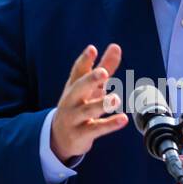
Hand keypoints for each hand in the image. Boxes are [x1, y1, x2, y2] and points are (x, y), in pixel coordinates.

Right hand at [49, 44, 127, 162]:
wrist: (59, 137)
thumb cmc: (78, 105)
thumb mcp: (90, 87)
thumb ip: (105, 67)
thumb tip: (116, 46)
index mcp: (74, 86)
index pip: (77, 71)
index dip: (84, 60)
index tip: (92, 49)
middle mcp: (71, 100)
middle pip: (79, 88)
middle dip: (90, 80)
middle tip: (103, 72)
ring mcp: (74, 118)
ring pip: (87, 110)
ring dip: (101, 104)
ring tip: (116, 99)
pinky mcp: (80, 134)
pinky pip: (95, 129)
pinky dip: (109, 124)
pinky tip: (123, 119)